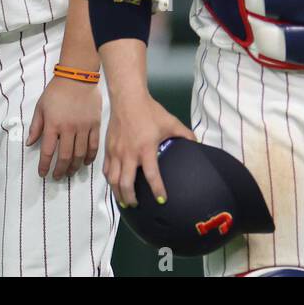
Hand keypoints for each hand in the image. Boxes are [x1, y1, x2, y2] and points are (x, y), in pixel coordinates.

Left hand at [27, 75, 102, 179]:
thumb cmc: (57, 91)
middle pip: (65, 156)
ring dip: (75, 166)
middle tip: (58, 176)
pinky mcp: (95, 124)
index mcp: (53, 125)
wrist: (78, 77)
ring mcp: (83, 127)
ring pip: (80, 153)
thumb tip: (30, 143)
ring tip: (71, 172)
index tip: (43, 174)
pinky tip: (86, 162)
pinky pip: (94, 144)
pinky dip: (90, 156)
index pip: (48, 151)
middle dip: (61, 170)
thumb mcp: (41, 107)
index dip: (45, 165)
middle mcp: (68, 129)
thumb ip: (36, 126)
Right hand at [102, 92, 195, 207]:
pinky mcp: (108, 149)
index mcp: (146, 149)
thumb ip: (185, 134)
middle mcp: (129, 154)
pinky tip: (115, 185)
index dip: (157, 189)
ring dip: (118, 193)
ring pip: (113, 180)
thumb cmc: (150, 111)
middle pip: (126, 184)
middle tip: (137, 205)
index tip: (162, 200)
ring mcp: (116, 152)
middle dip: (131, 199)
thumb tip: (197, 143)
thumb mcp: (171, 122)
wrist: (128, 99)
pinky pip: (106, 170)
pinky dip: (110, 181)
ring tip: (125, 201)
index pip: (151, 175)